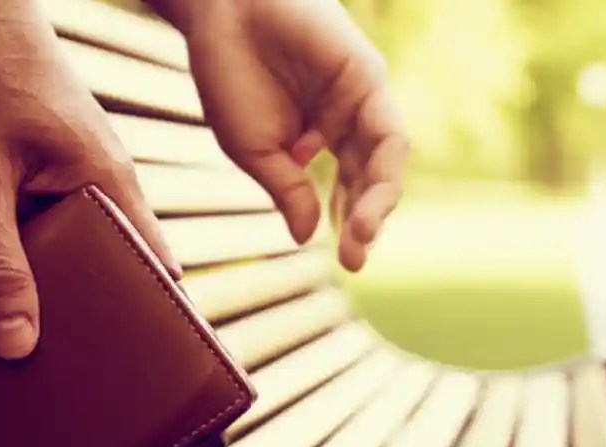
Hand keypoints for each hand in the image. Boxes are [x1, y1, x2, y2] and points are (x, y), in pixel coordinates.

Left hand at [0, 0, 179, 358]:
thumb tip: (12, 344)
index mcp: (110, 190)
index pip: (155, 271)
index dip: (164, 324)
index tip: (161, 375)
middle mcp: (103, 190)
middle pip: (102, 273)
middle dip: (82, 323)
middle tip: (63, 383)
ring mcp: (71, 182)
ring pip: (56, 256)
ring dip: (30, 291)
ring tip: (4, 351)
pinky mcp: (38, 176)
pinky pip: (23, 230)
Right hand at [158, 0, 408, 270]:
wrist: (219, 10)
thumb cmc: (229, 73)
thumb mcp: (253, 149)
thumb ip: (286, 189)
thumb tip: (306, 236)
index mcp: (320, 137)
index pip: (347, 188)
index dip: (348, 224)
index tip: (346, 263)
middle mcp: (347, 119)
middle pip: (370, 179)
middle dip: (364, 221)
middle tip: (354, 259)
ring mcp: (360, 96)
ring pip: (384, 160)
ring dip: (377, 202)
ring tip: (360, 236)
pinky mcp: (367, 74)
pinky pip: (386, 129)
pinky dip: (378, 167)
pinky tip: (359, 195)